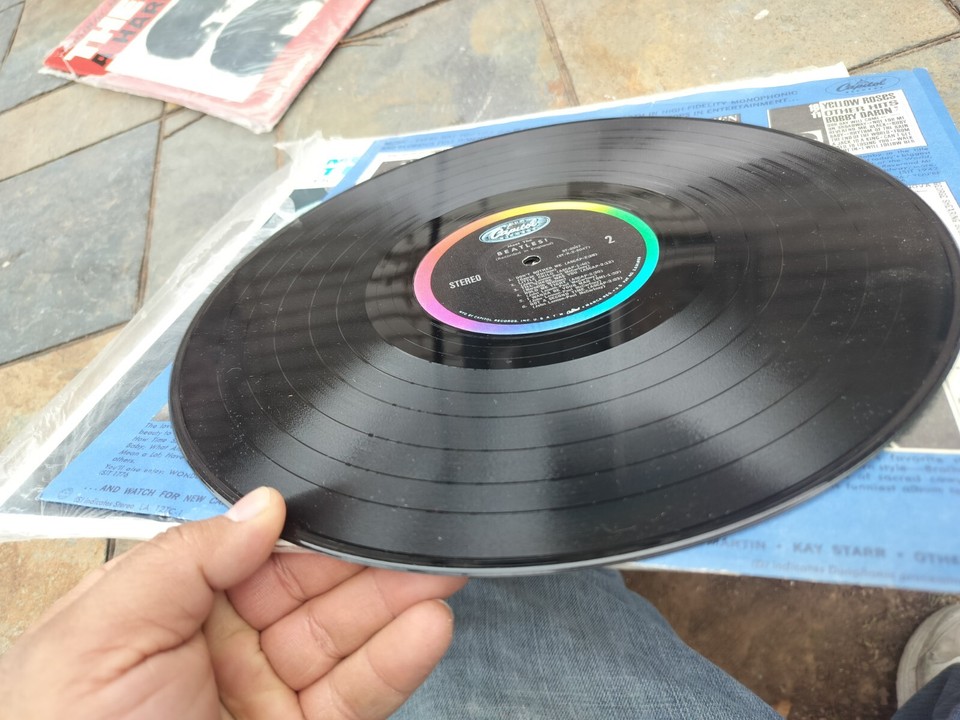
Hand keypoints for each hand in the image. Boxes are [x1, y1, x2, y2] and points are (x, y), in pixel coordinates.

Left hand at [0, 487, 466, 718]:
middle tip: (413, 535)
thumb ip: (182, 559)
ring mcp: (266, 697)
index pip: (253, 553)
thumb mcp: (100, 635)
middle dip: (364, 561)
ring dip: (396, 603)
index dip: (305, 531)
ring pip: (345, 638)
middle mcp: (222, 649)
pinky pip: (359, 695)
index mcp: (168, 608)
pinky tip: (427, 628)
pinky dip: (398, 662)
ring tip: (440, 572)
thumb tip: (262, 507)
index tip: (348, 505)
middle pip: (311, 589)